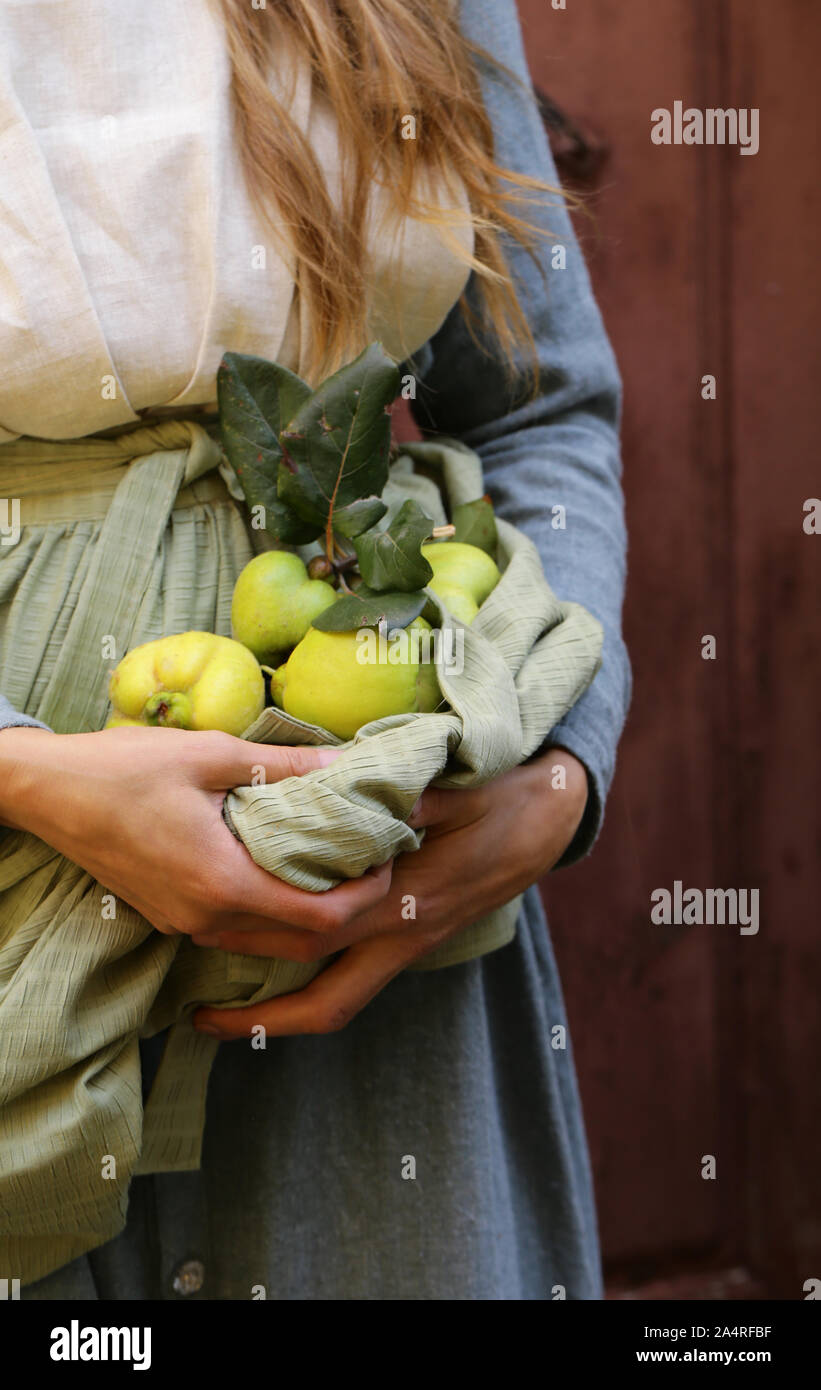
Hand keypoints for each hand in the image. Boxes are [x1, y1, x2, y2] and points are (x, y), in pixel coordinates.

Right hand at [0, 725, 391, 937]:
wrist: (48, 792)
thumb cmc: (124, 768)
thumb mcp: (211, 755)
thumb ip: (284, 766)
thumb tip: (346, 763)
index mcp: (223, 884)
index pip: (320, 920)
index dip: (366, 896)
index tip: (386, 859)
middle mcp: (206, 918)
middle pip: (301, 941)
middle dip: (347, 908)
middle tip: (374, 861)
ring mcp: (185, 924)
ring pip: (268, 940)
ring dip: (309, 911)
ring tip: (336, 860)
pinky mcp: (171, 916)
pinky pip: (237, 927)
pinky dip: (272, 906)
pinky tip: (285, 865)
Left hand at [192, 747, 587, 1038]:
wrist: (553, 816)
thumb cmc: (503, 793)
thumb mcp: (459, 785)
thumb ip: (407, 792)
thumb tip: (353, 787)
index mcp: (408, 899)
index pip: (321, 931)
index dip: (262, 938)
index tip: (210, 930)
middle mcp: (405, 935)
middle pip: (324, 996)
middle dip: (262, 1012)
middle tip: (197, 1012)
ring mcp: (412, 944)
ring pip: (342, 1000)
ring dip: (286, 1013)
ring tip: (225, 1012)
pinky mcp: (416, 940)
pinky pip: (358, 979)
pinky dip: (315, 983)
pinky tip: (281, 965)